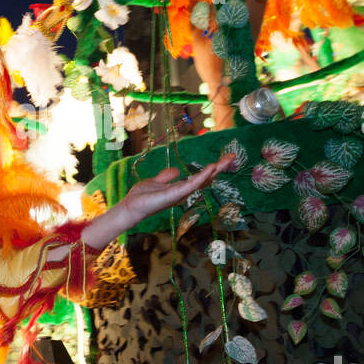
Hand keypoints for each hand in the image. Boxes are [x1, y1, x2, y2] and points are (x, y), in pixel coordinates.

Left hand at [120, 154, 236, 224]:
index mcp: (180, 188)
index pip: (200, 177)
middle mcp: (183, 192)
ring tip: (227, 160)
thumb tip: (177, 171)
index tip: (224, 159)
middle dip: (219, 168)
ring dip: (215, 170)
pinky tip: (211, 168)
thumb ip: (166, 176)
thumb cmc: (141, 197)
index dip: (212, 169)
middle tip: (232, 157)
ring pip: (202, 181)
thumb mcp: (155, 182)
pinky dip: (202, 176)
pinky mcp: (175, 195)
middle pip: (205, 179)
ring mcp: (180, 194)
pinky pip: (191, 185)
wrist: (130, 207)